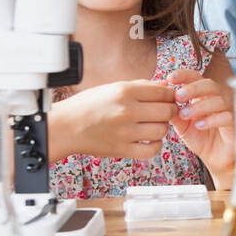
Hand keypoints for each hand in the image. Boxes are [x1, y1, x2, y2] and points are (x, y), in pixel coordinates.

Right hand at [51, 80, 177, 159]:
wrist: (65, 127)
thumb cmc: (87, 105)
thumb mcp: (113, 87)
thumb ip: (141, 86)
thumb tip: (166, 85)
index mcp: (125, 92)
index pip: (163, 92)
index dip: (170, 95)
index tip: (168, 98)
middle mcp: (127, 111)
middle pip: (167, 111)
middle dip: (170, 110)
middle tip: (164, 111)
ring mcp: (125, 132)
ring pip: (162, 130)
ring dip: (162, 127)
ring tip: (153, 125)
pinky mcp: (122, 149)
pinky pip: (152, 150)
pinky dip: (155, 145)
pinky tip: (148, 139)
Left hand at [165, 68, 234, 179]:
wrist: (215, 158)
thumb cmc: (200, 138)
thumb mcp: (182, 126)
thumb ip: (174, 114)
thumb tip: (160, 102)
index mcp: (203, 95)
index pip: (196, 78)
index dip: (184, 75)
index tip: (171, 77)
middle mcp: (217, 98)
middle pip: (209, 84)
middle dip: (193, 88)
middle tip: (178, 96)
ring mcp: (228, 110)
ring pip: (218, 100)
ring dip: (199, 106)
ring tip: (185, 115)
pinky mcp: (235, 124)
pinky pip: (226, 117)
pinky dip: (212, 120)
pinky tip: (199, 125)